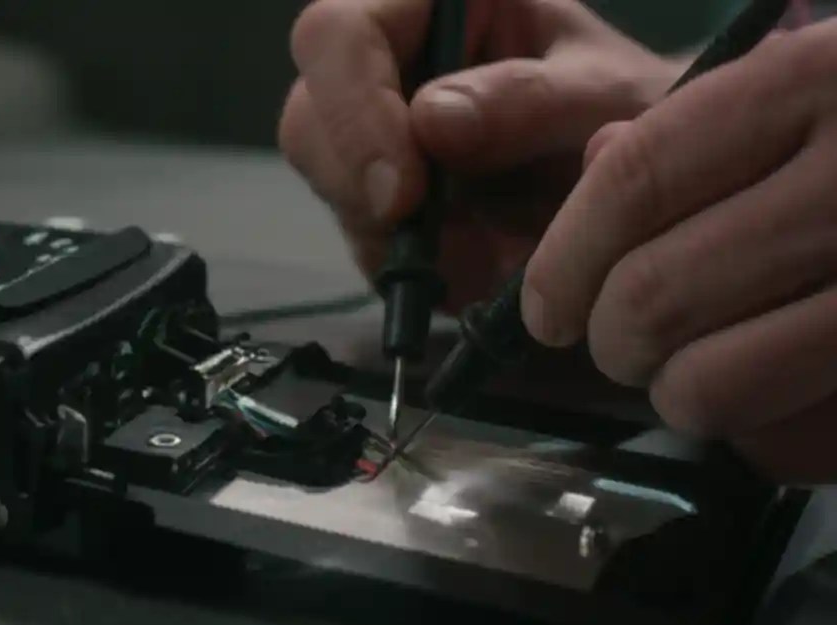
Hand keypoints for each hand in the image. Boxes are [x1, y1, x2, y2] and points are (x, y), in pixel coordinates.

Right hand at [279, 0, 682, 310]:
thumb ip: (528, 101)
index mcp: (443, 0)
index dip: (354, 105)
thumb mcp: (607, 99)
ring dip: (377, 223)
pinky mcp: (382, 195)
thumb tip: (429, 120)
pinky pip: (358, 232)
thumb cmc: (640, 116)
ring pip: (321, 173)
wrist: (654, 188)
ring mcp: (379, 127)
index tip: (402, 191)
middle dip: (352, 174)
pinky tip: (463, 258)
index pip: (342, 31)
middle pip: (309, 105)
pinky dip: (401, 260)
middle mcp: (395, 55)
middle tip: (411, 228)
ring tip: (463, 246)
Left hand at [522, 21, 836, 483]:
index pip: (636, 180)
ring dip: (676, 394)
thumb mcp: (816, 85)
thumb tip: (597, 170)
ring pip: (708, 385)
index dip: (563, 259)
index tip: (546, 308)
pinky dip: (759, 437)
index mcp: (821, 80)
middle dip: (611, 341)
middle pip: (653, 294)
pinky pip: (790, 445)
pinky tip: (780, 395)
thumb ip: (704, 124)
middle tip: (621, 344)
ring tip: (696, 369)